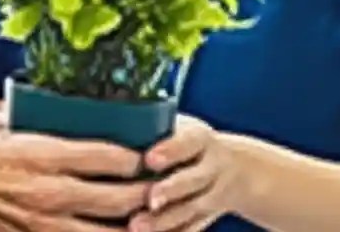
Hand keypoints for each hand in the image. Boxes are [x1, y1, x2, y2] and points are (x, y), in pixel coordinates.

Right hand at [0, 133, 150, 230]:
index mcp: (46, 155)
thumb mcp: (1, 124)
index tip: (147, 155)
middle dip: (149, 195)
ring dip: (135, 228)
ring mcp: (46, 225)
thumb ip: (31, 120)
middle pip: (122, 200)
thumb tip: (50, 112)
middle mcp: (52, 193)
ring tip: (148, 220)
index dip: (139, 158)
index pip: (112, 158)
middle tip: (159, 188)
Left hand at [129, 117, 245, 231]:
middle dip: (171, 190)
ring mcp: (212, 195)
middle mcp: (212, 166)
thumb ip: (151, 125)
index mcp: (200, 138)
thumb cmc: (186, 141)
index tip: (149, 159)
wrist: (235, 169)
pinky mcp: (206, 218)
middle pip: (194, 179)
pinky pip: (192, 229)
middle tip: (149, 199)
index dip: (171, 150)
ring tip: (137, 227)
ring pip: (191, 209)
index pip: (188, 141)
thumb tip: (103, 118)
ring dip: (165, 221)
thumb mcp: (178, 126)